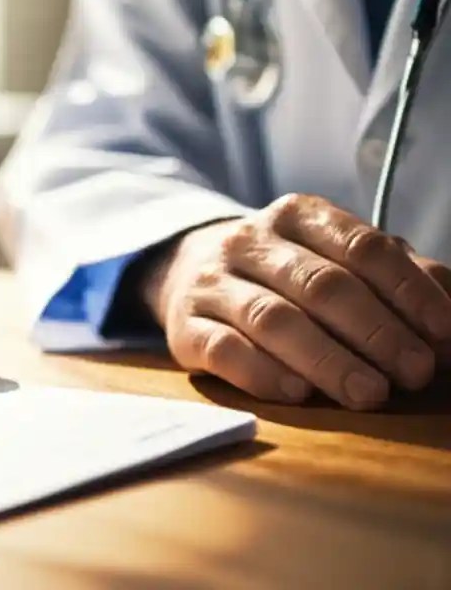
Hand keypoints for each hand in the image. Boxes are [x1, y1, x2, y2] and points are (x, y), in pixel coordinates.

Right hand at [140, 194, 450, 409]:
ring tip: (369, 393)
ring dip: (328, 360)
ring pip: (273, 319)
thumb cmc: (284, 274)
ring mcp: (211, 283)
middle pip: (321, 285)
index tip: (442, 333)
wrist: (186, 273)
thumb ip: (397, 280)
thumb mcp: (337, 260)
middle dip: (376, 332)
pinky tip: (298, 393)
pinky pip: (224, 349)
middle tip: (414, 373)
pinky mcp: (184, 327)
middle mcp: (249, 241)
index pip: (362, 247)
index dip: (408, 292)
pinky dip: (263, 373)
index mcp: (298, 216)